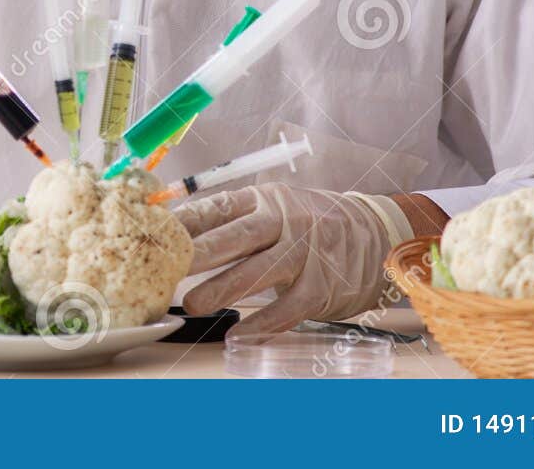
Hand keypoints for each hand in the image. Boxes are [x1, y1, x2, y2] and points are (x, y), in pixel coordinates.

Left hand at [178, 184, 407, 335]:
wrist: (375, 233)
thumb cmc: (308, 224)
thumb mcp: (273, 208)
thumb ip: (231, 221)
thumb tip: (177, 233)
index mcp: (264, 199)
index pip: (218, 208)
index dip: (186, 223)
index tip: (158, 236)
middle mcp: (284, 221)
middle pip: (237, 236)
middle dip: (201, 253)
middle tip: (169, 268)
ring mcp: (305, 254)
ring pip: (260, 271)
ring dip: (224, 289)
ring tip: (193, 304)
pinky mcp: (322, 286)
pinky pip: (289, 307)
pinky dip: (263, 323)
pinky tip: (239, 334)